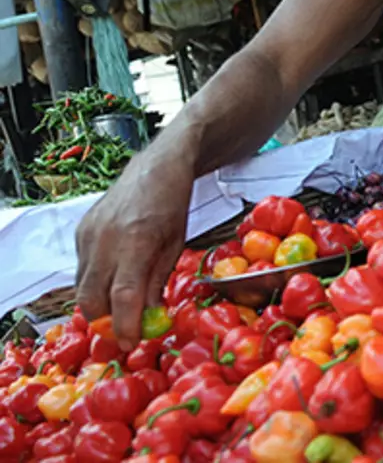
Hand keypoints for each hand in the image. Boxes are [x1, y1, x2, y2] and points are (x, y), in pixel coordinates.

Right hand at [75, 151, 192, 349]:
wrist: (157, 166)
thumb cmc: (173, 205)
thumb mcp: (175, 245)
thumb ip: (158, 281)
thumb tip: (148, 316)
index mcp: (136, 241)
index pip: (123, 295)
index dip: (125, 325)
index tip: (132, 343)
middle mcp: (105, 239)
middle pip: (92, 299)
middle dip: (106, 322)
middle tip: (126, 330)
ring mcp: (88, 234)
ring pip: (82, 287)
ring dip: (99, 304)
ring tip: (123, 305)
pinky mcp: (80, 231)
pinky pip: (82, 269)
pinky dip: (96, 281)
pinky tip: (115, 276)